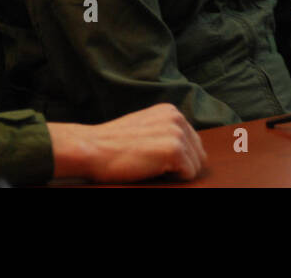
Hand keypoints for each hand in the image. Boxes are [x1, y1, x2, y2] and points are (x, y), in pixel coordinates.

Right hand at [46, 103, 206, 182]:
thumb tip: (187, 150)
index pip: (193, 142)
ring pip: (195, 166)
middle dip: (181, 165)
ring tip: (150, 166)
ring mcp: (177, 133)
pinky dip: (173, 179)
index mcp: (170, 111)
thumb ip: (165, 132)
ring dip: (175, 172)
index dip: (179, 158)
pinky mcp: (175, 150)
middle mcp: (177, 117)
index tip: (156, 159)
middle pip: (198, 154)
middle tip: (151, 165)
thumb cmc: (112, 144)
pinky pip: (189, 174)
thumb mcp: (144, 128)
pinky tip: (151, 169)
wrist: (92, 149)